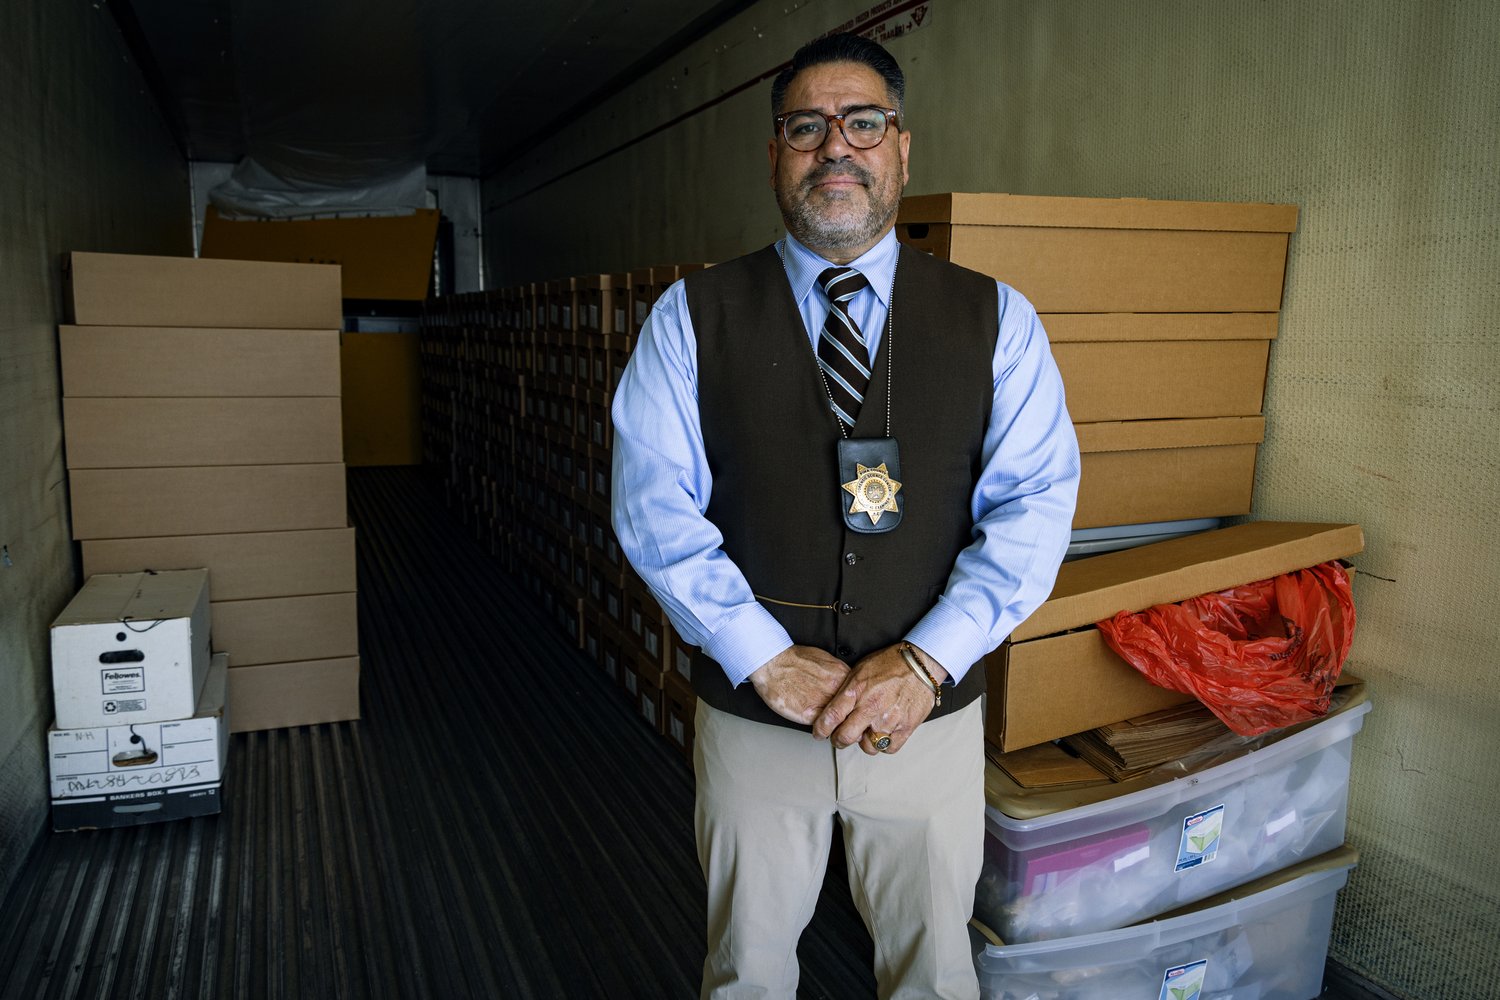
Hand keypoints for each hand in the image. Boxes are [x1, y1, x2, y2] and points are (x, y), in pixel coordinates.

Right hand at [748, 645, 852, 724]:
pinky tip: (819, 724)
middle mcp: (836, 689)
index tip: (854, 711)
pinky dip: (823, 728)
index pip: (859, 697)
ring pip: (840, 722)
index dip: (857, 706)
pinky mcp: (809, 714)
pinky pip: (823, 727)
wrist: (772, 663)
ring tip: (833, 725)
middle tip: (848, 724)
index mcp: (842, 675)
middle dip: (851, 719)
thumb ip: (839, 675)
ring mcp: (823, 702)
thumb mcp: (825, 660)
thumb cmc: (794, 660)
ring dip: (838, 726)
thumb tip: (848, 687)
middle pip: (853, 712)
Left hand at [812, 644, 944, 754]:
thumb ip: (846, 690)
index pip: (831, 717)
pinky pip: (889, 748)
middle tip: (839, 739)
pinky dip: (884, 745)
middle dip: (838, 741)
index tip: (819, 733)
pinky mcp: (906, 727)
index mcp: (857, 690)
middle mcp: (871, 707)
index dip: (821, 729)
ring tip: (866, 733)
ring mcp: (889, 719)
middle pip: (846, 737)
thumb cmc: (890, 663)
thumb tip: (832, 705)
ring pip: (868, 746)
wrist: (920, 663)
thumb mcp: (860, 669)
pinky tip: (883, 735)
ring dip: (864, 743)